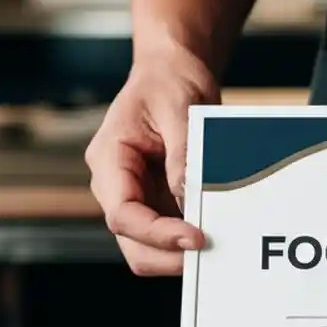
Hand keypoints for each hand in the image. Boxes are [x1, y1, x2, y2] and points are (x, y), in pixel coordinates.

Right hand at [85, 45, 217, 275]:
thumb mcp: (177, 108)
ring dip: (179, 252)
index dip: (156, 234)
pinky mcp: (158, 197)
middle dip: (167, 255)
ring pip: (148, 244)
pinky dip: (189, 237)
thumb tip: (188, 193)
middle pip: (131, 240)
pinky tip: (218, 233)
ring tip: (218, 246)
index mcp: (108, 159)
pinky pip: (169, 229)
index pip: (122, 213)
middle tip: (210, 256)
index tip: (194, 238)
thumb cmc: (168, 81)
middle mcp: (116, 183)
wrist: (172, 70)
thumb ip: (182, 153)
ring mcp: (137, 194)